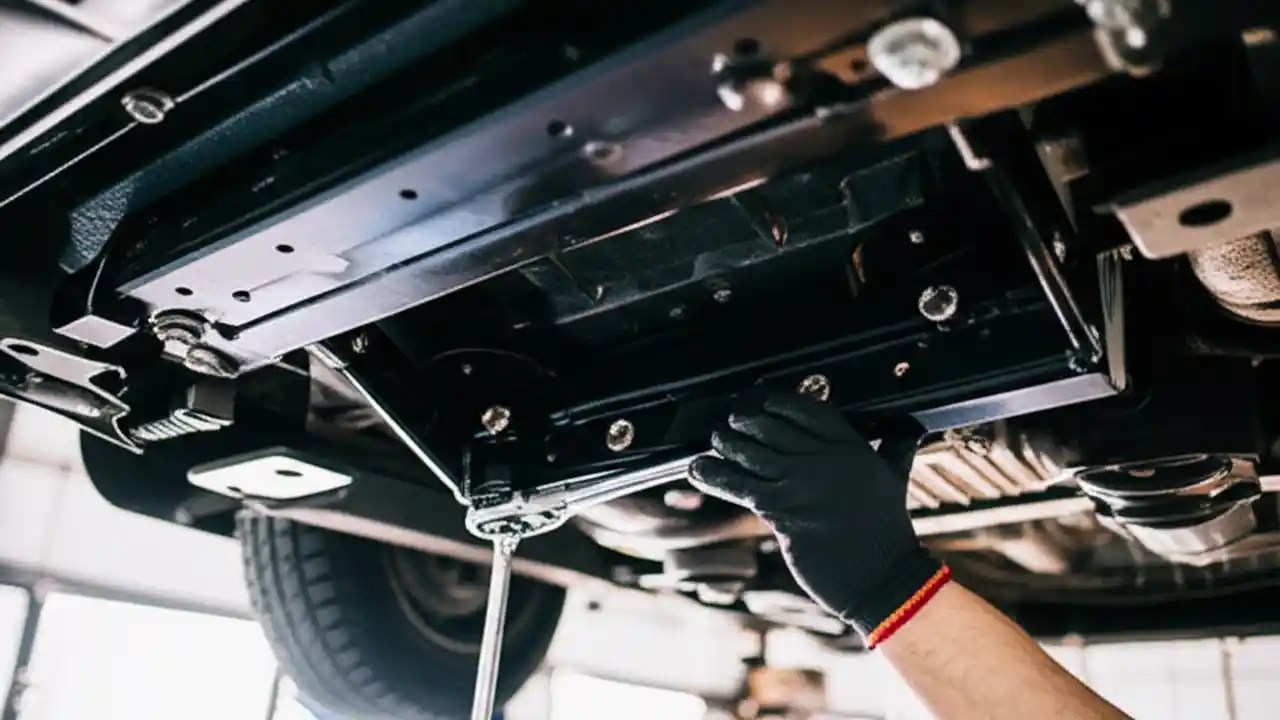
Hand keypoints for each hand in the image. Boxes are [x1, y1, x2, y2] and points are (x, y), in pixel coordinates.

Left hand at [688, 393, 940, 642]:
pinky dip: (715, 475)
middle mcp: (824, 460)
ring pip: (752, 453)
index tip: (760, 399)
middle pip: (771, 427)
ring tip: (716, 438)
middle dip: (745, 420)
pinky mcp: (781, 511)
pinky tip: (699, 468)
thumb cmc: (888, 532)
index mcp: (853, 447)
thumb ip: (895, 449)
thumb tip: (906, 429)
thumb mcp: (896, 480)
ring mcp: (801, 485)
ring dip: (727, 443)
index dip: (777, 402)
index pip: (806, 410)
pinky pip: (740, 486)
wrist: (883, 579)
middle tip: (731, 419)